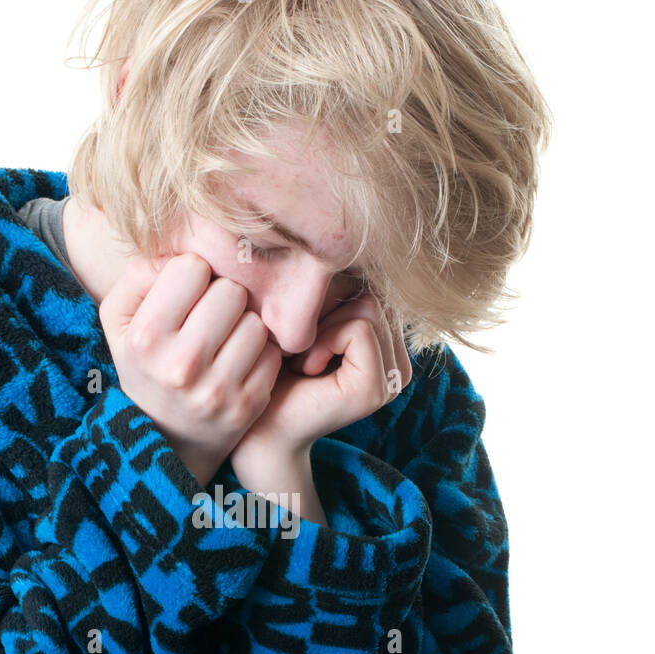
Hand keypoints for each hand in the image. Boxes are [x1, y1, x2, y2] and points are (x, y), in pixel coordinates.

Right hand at [98, 253, 281, 485]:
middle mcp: (182, 366)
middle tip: (210, 318)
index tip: (186, 296)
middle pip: (231, 291)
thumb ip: (139, 275)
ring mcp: (218, 390)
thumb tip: (179, 253)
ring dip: (244, 326)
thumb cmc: (145, 365)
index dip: (191, 275)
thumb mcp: (120, 321)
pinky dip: (259, 355)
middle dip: (222, 298)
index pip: (192, 268)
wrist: (164, 438)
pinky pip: (273, 354)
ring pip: (256, 323)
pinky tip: (238, 365)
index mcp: (147, 338)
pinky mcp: (249, 405)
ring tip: (224, 342)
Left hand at [229, 292, 410, 478]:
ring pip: (367, 306)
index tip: (300, 334)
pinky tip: (306, 367)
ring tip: (301, 359)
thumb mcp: (304, 319)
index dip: (330, 297)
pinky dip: (325, 340)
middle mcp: (398, 360)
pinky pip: (359, 327)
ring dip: (322, 328)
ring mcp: (393, 376)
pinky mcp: (378, 387)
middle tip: (298, 348)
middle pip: (372, 293)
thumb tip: (335, 228)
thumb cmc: (269, 368)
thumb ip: (329, 289)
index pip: (372, 285)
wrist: (255, 426)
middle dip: (327, 312)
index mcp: (386, 343)